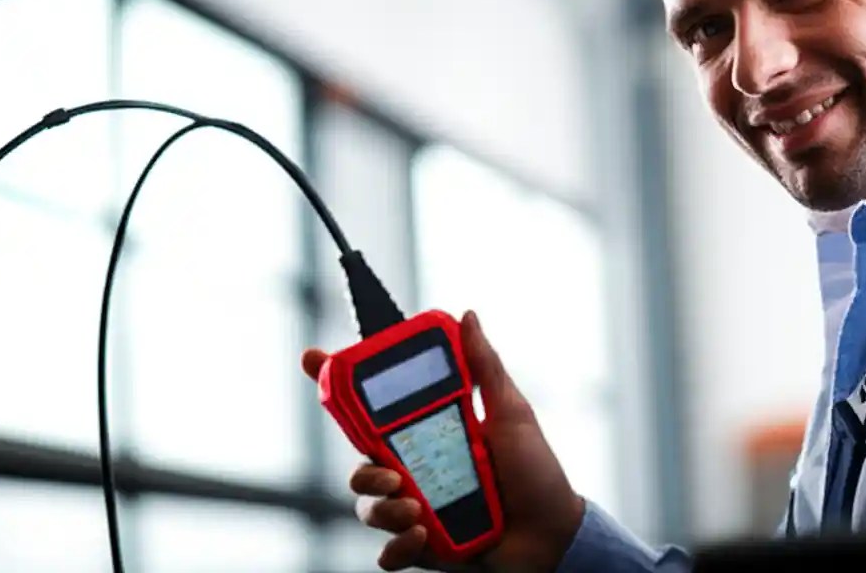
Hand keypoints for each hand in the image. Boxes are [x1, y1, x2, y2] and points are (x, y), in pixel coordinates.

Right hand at [301, 310, 585, 571]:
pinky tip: (422, 535)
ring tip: (416, 506)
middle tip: (388, 470)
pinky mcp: (421, 546)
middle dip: (362, 467)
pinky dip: (397, 545)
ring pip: (368, 505)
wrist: (553, 536)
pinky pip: (387, 551)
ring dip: (384, 507)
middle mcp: (415, 468)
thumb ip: (485, 367)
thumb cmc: (536, 472)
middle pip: (359, 459)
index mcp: (428, 431)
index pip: (374, 406)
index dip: (336, 382)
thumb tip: (467, 316)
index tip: (313, 358)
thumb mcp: (512, 413)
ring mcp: (415, 507)